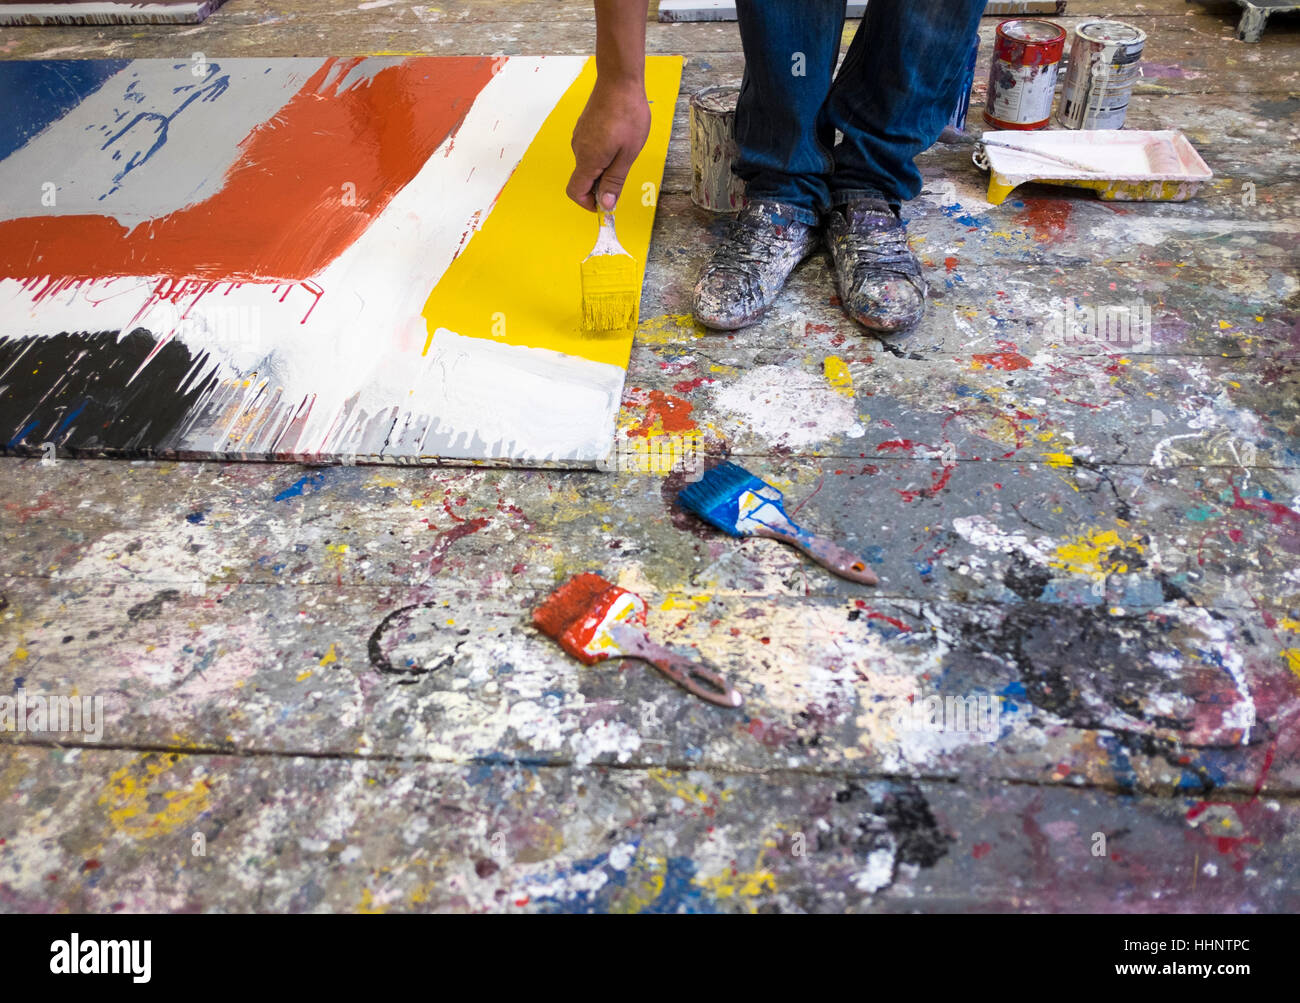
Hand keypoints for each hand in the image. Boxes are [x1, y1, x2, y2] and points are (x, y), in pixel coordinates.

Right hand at [566, 78, 650, 211]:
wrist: (619, 81)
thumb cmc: (627, 114)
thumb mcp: (627, 154)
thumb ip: (614, 181)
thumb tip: (605, 205)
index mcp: (588, 159)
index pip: (576, 192)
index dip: (589, 204)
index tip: (606, 203)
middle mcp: (578, 149)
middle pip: (583, 180)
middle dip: (601, 185)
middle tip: (623, 171)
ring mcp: (579, 137)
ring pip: (588, 164)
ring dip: (603, 168)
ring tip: (624, 151)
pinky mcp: (583, 128)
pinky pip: (589, 150)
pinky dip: (602, 154)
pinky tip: (618, 140)